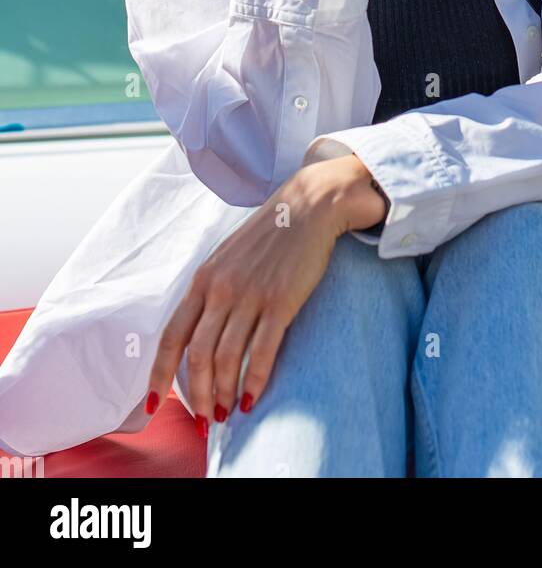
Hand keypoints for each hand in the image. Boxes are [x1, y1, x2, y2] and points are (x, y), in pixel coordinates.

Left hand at [144, 155, 385, 430]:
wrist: (308, 205)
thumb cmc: (268, 234)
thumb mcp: (226, 258)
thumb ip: (211, 292)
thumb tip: (198, 333)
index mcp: (203, 279)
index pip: (172, 336)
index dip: (159, 374)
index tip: (153, 403)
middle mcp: (221, 289)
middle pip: (198, 355)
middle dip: (196, 394)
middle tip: (203, 416)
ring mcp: (251, 295)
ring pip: (227, 358)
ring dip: (223, 392)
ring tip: (226, 412)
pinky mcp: (282, 301)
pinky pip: (263, 351)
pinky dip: (255, 381)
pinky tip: (252, 398)